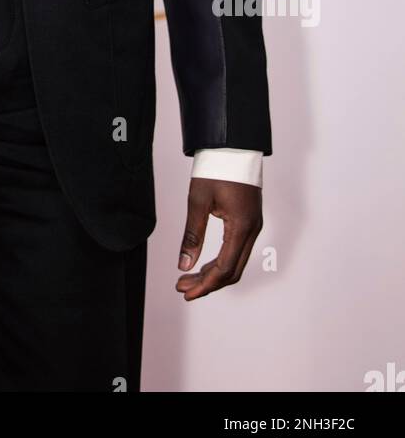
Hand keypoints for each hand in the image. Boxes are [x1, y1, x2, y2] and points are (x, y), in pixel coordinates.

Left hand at [175, 177, 261, 300]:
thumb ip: (192, 235)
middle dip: (207, 283)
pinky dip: (221, 261)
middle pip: (232, 271)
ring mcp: (254, 225)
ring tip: (188, 278)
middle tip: (183, 288)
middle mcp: (252, 230)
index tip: (186, 292)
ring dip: (213, 274)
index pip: (224, 268)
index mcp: (241, 226)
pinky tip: (204, 264)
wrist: (232, 145)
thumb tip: (184, 265)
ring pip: (236, 262)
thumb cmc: (215, 168)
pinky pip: (237, 250)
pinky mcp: (250, 221)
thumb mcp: (198, 201)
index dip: (205, 285)